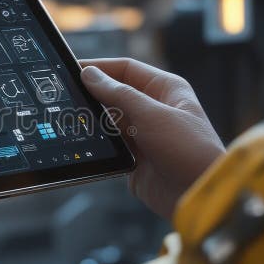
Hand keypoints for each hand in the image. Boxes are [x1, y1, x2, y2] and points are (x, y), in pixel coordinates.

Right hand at [80, 59, 224, 218]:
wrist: (198, 196)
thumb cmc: (188, 149)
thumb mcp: (151, 115)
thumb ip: (118, 93)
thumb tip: (90, 74)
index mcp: (165, 89)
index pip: (126, 69)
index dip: (100, 68)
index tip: (72, 68)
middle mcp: (154, 108)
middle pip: (115, 94)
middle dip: (92, 94)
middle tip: (65, 94)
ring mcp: (144, 134)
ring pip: (110, 120)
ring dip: (93, 120)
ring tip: (70, 116)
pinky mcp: (135, 157)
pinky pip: (110, 144)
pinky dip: (97, 142)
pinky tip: (82, 139)